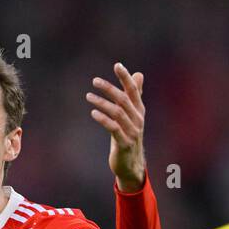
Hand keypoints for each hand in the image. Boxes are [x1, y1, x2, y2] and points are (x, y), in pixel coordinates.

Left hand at [87, 63, 145, 191]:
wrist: (131, 163)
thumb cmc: (129, 135)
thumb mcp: (132, 115)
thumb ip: (135, 95)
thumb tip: (139, 74)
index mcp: (139, 110)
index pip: (133, 90)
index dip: (126, 77)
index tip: (117, 65)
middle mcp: (138, 119)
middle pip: (124, 99)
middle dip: (109, 88)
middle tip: (95, 81)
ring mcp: (132, 131)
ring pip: (117, 112)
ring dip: (102, 103)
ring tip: (88, 96)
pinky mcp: (124, 143)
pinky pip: (113, 128)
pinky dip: (103, 119)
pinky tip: (93, 112)